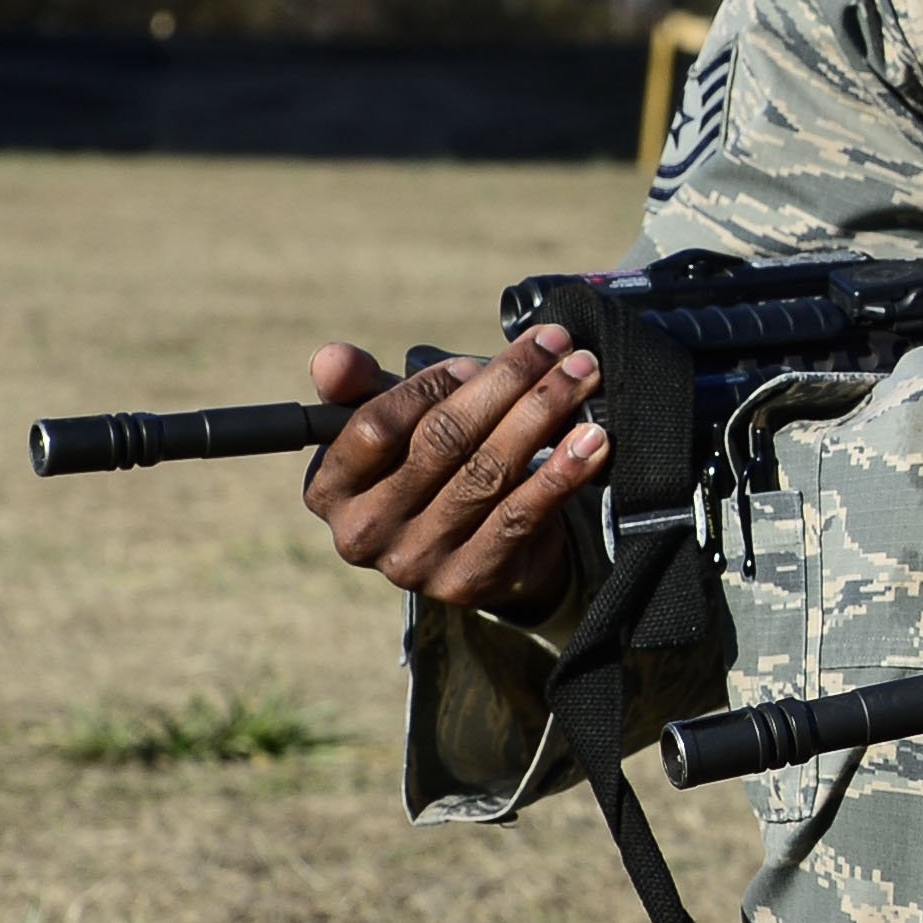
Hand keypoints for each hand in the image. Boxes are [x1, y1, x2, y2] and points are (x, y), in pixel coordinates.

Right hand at [303, 326, 605, 618]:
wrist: (470, 552)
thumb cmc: (423, 470)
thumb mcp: (387, 428)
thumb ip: (359, 388)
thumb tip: (331, 357)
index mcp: (330, 489)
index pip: (377, 426)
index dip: (431, 386)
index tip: (476, 362)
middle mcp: (365, 532)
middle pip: (444, 441)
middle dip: (507, 382)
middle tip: (556, 345)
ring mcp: (418, 561)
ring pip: (489, 472)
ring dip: (544, 414)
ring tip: (581, 376)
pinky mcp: (473, 578)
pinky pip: (524, 513)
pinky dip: (563, 471)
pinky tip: (592, 439)